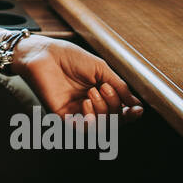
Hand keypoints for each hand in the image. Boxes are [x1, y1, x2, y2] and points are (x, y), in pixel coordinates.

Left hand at [8, 35, 143, 124]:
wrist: (45, 53)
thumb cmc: (70, 57)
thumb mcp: (101, 69)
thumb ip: (119, 86)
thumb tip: (135, 104)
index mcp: (101, 94)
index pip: (120, 113)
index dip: (131, 115)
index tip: (137, 110)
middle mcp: (90, 106)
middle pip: (113, 122)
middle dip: (114, 106)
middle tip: (104, 88)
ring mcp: (76, 112)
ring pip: (99, 127)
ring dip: (102, 111)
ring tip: (93, 92)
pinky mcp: (62, 115)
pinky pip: (80, 129)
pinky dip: (88, 121)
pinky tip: (86, 104)